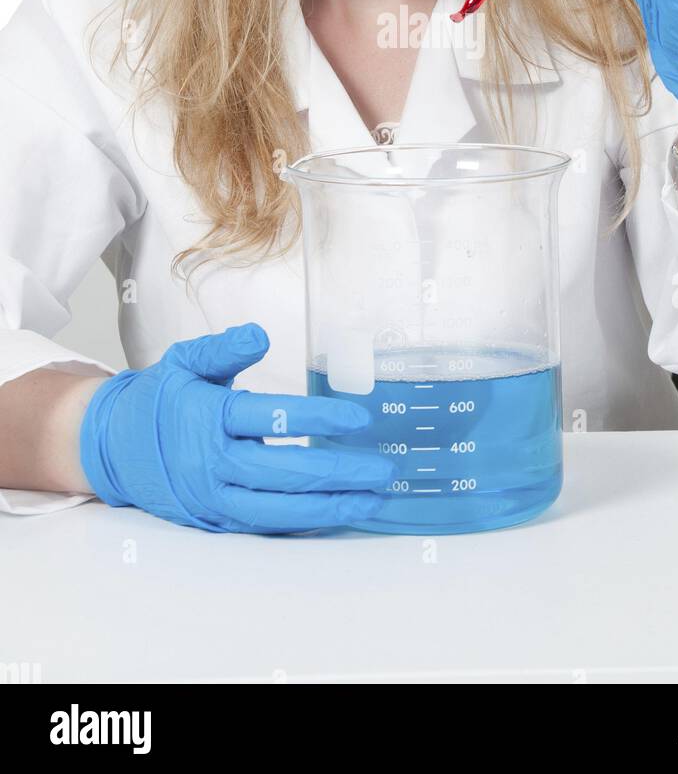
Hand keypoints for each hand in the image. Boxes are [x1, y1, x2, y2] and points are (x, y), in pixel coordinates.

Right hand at [78, 323, 395, 533]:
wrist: (111, 447)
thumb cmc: (158, 400)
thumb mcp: (185, 361)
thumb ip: (225, 349)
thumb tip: (261, 336)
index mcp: (207, 417)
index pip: (272, 417)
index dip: (319, 418)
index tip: (358, 419)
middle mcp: (211, 464)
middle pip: (284, 474)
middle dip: (339, 473)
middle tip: (382, 470)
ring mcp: (213, 499)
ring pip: (279, 511)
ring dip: (330, 508)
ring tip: (371, 501)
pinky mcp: (215, 520)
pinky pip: (265, 527)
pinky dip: (304, 523)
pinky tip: (337, 514)